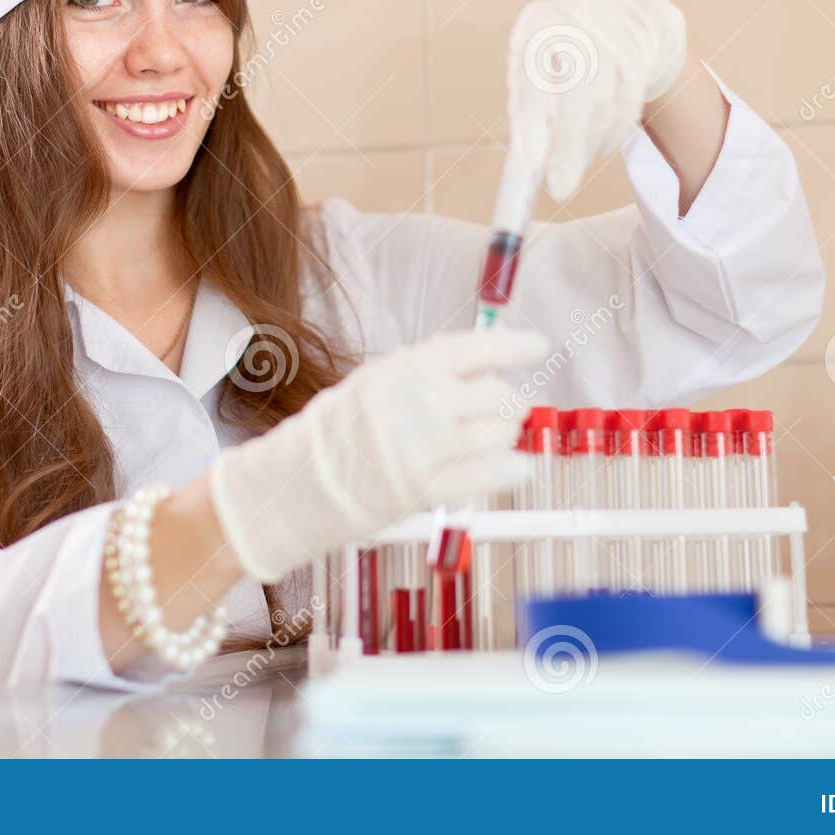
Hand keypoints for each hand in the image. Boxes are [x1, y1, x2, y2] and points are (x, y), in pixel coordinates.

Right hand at [208, 329, 546, 580]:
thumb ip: (426, 375)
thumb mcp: (377, 382)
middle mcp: (421, 402)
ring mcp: (425, 446)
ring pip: (500, 434)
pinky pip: (491, 475)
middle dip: (506, 403)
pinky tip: (519, 467)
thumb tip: (481, 370)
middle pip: (498, 396)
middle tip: (501, 411)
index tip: (538, 346)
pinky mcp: (426, 488)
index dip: (514, 346)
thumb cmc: (337, 431)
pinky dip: (513, 470)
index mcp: (407, 368)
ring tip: (490, 441)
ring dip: (505, 437)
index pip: (477, 348)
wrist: (297, 482)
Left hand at [507, 0, 687, 199]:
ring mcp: (614, 24)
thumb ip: (531, 110)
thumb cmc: (572, 56)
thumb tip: (529, 161)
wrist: (634, 20)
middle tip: (561, 189)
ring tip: (575, 168)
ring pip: (607, 97)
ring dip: (590, 143)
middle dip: (569, 144)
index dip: (531, 120)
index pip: (532, 75)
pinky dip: (615, 132)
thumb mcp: (540, 70)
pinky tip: (600, 148)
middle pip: (577, 87)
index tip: (531, 165)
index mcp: (537, 25)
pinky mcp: (643, 41)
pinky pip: (631, 98)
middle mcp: (574, 16)